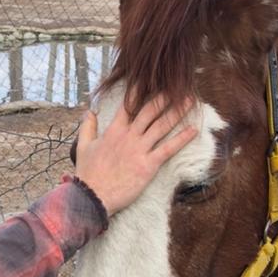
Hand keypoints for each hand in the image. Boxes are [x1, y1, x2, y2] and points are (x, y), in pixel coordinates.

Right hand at [74, 95, 197, 215]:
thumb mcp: (83, 147)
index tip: (150, 80)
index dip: (139, 91)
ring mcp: (139, 150)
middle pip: (150, 111)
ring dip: (177, 112)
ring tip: (190, 101)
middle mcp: (128, 136)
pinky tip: (194, 130)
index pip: (128, 105)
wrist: (92, 196)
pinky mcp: (148, 165)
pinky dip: (182, 139)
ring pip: (161, 126)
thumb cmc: (88, 174)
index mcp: (113, 130)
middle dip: (164, 97)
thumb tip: (89, 111)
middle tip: (178, 86)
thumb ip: (88, 127)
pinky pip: (168, 149)